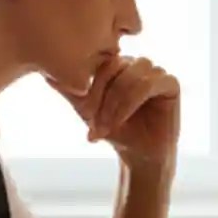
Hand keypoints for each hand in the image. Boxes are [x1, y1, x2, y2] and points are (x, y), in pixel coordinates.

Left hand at [47, 56, 180, 169]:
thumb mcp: (87, 110)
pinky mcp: (171, 83)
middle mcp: (138, 64)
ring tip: (105, 126)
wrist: (138, 156)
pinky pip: (147, 84)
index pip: (101, 61)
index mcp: (120, 65)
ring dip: (114, 102)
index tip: (84, 113)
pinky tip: (119, 121)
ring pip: (130, 75)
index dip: (91, 85)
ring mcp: (156, 72)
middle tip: (92, 120)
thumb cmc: (115, 132)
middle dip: (101, 95)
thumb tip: (46, 75)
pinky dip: (129, 103)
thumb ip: (71, 91)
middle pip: (115, 65)